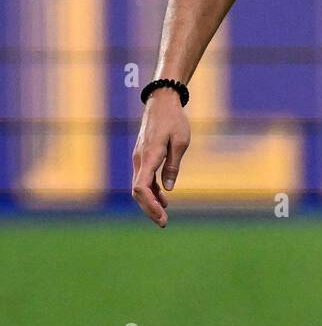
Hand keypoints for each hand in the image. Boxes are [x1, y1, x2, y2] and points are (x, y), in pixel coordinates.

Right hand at [131, 89, 190, 225]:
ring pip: (139, 186)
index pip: (141, 187)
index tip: (161, 216)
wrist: (162, 102)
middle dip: (149, 209)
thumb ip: (173, 166)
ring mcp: (139, 158)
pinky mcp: (143, 156)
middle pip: (138, 191)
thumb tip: (168, 189)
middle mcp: (140, 159)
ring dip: (149, 202)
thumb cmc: (174, 120)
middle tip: (163, 223)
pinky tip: (162, 200)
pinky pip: (143, 178)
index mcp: (149, 156)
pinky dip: (151, 191)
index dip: (149, 205)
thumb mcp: (180, 142)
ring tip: (163, 217)